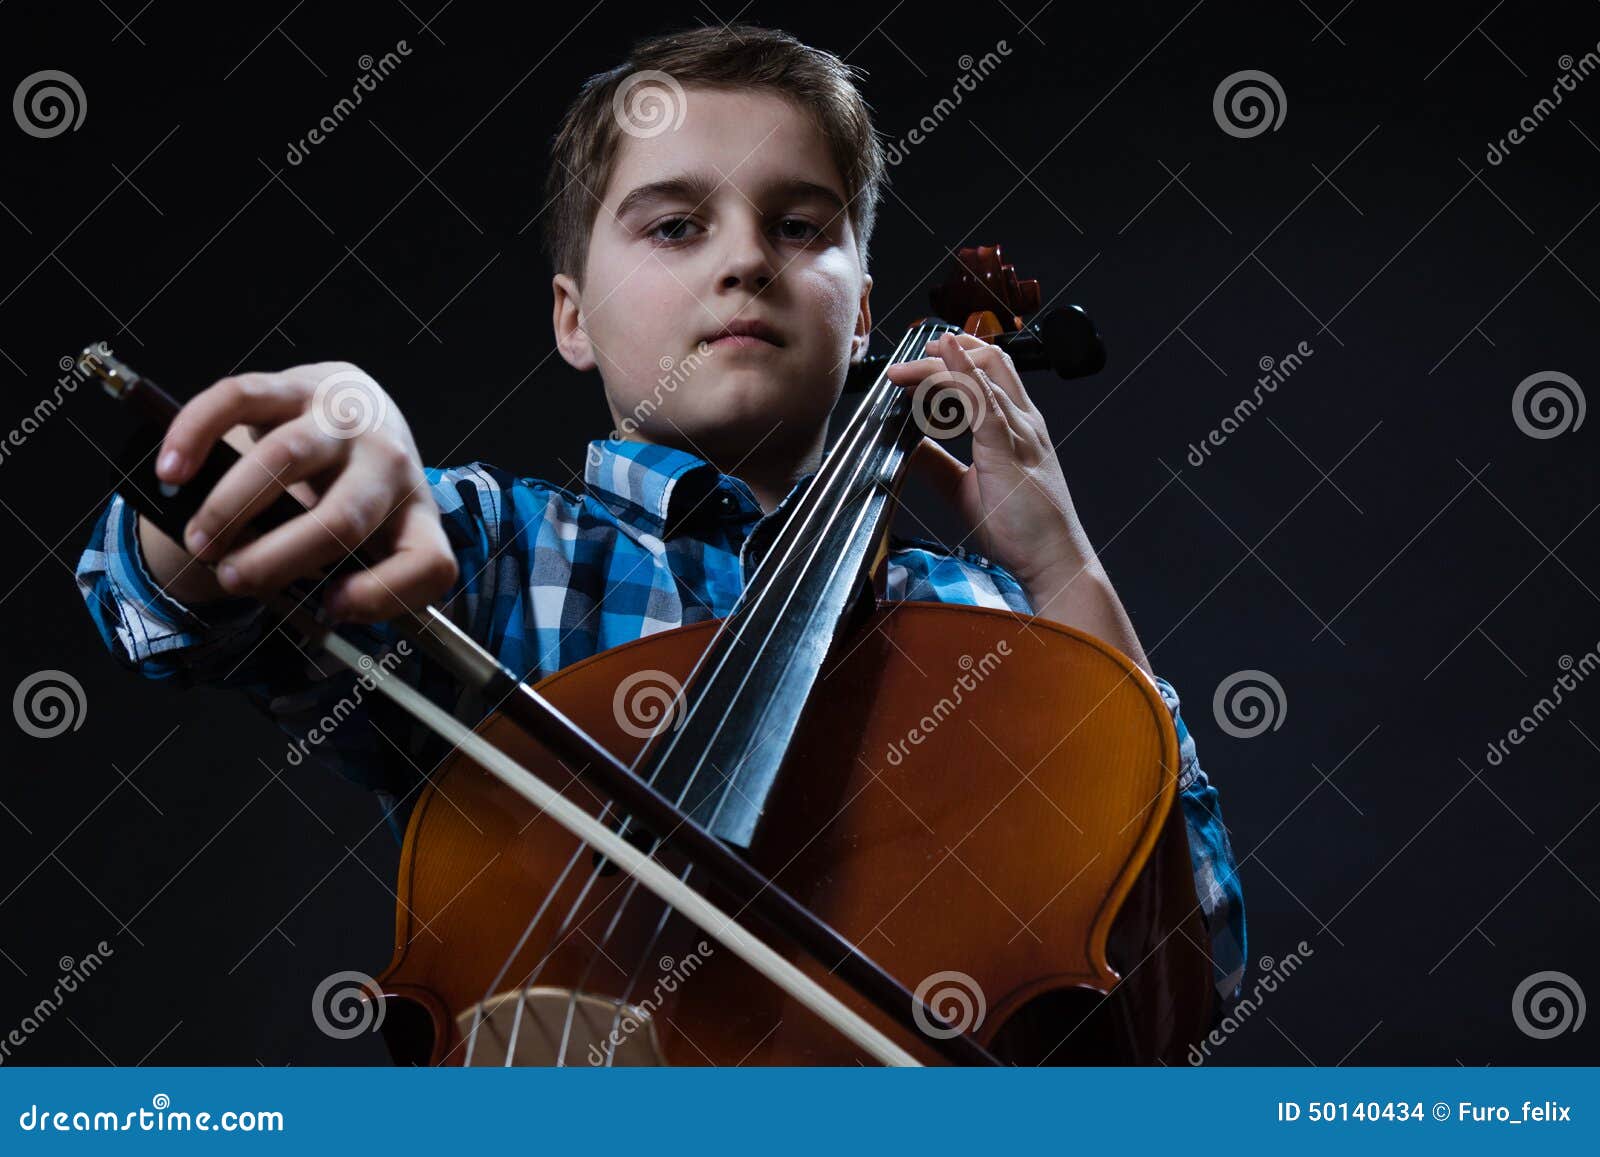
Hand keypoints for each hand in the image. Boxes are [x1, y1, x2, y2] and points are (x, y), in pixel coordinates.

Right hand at [153, 362, 457, 622]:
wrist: (362, 407)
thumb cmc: (356, 490)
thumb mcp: (370, 533)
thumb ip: (342, 570)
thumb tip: (291, 604)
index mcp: (416, 513)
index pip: (428, 562)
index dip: (384, 595)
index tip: (332, 607)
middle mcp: (390, 463)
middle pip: (343, 518)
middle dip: (279, 557)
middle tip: (233, 578)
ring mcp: (345, 419)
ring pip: (287, 458)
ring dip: (231, 507)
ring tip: (200, 541)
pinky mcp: (299, 383)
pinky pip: (241, 400)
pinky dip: (198, 435)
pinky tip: (172, 470)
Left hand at [886, 331, 1094, 590]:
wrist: (1052, 559)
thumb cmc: (1021, 530)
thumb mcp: (966, 489)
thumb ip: (938, 465)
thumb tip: (908, 447)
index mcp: (1018, 427)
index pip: (990, 376)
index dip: (956, 361)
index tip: (920, 367)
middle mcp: (1023, 420)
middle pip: (989, 361)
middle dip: (946, 352)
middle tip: (908, 363)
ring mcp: (1019, 430)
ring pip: (982, 374)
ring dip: (938, 364)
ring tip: (905, 369)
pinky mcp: (1008, 446)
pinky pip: (983, 398)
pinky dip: (960, 373)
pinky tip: (943, 357)